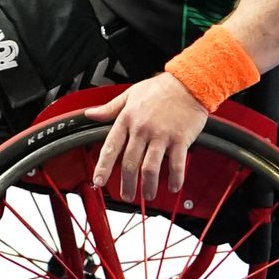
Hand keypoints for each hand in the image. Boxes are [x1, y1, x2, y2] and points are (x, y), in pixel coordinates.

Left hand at [84, 74, 209, 202]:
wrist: (189, 83)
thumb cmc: (159, 89)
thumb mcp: (129, 94)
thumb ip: (109, 108)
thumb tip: (89, 114)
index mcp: (127, 119)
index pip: (111, 147)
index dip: (103, 167)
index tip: (98, 182)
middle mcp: (142, 129)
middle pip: (130, 163)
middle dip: (126, 184)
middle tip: (126, 196)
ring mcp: (161, 135)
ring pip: (150, 167)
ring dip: (148, 186)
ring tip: (148, 196)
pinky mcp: (180, 139)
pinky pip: (176, 163)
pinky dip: (175, 178)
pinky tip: (173, 187)